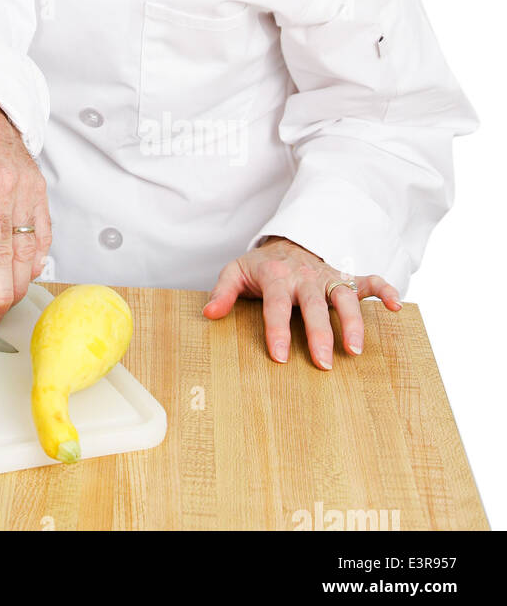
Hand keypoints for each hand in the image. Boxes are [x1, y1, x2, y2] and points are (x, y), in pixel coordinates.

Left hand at [0, 98, 50, 326]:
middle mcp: (5, 188)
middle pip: (11, 256)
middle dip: (0, 295)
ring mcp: (27, 190)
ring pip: (31, 251)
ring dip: (17, 284)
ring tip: (1, 302)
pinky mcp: (38, 190)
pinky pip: (43, 235)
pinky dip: (35, 260)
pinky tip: (21, 274)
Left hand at [203, 236, 402, 368]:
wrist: (286, 243)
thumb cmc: (260, 266)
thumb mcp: (236, 272)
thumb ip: (223, 291)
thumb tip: (209, 313)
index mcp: (275, 276)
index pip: (276, 305)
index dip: (276, 330)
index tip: (279, 357)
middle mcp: (304, 277)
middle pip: (313, 305)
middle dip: (319, 334)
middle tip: (324, 363)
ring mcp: (327, 277)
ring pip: (344, 297)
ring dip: (353, 322)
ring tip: (356, 350)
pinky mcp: (345, 277)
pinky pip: (369, 281)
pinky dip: (384, 290)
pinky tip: (396, 307)